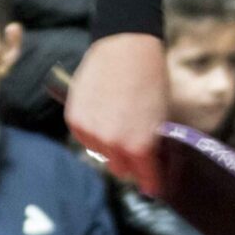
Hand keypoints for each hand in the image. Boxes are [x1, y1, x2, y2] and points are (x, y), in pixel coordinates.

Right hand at [66, 33, 167, 195]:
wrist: (126, 47)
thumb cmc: (151, 77)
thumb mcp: (161, 112)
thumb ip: (152, 140)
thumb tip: (151, 159)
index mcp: (139, 143)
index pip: (146, 176)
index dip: (151, 182)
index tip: (154, 187)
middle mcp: (112, 144)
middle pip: (120, 168)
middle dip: (129, 161)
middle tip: (136, 147)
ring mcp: (90, 133)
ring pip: (100, 152)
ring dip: (109, 144)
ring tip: (118, 120)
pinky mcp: (74, 120)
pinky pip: (84, 137)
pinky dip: (93, 131)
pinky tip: (103, 113)